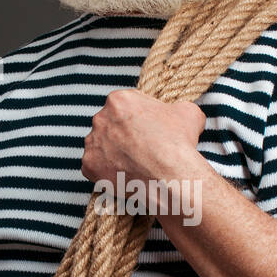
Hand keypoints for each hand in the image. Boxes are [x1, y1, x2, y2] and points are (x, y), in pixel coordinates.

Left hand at [81, 88, 205, 189]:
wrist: (169, 176)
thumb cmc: (178, 143)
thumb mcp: (188, 112)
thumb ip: (178, 107)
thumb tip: (180, 111)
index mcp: (119, 99)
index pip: (125, 106)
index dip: (137, 118)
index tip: (146, 130)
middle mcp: (100, 118)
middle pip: (109, 125)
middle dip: (121, 135)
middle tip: (139, 148)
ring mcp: (92, 142)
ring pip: (100, 146)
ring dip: (111, 152)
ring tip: (132, 164)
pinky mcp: (88, 165)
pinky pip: (94, 167)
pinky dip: (105, 172)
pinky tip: (122, 174)